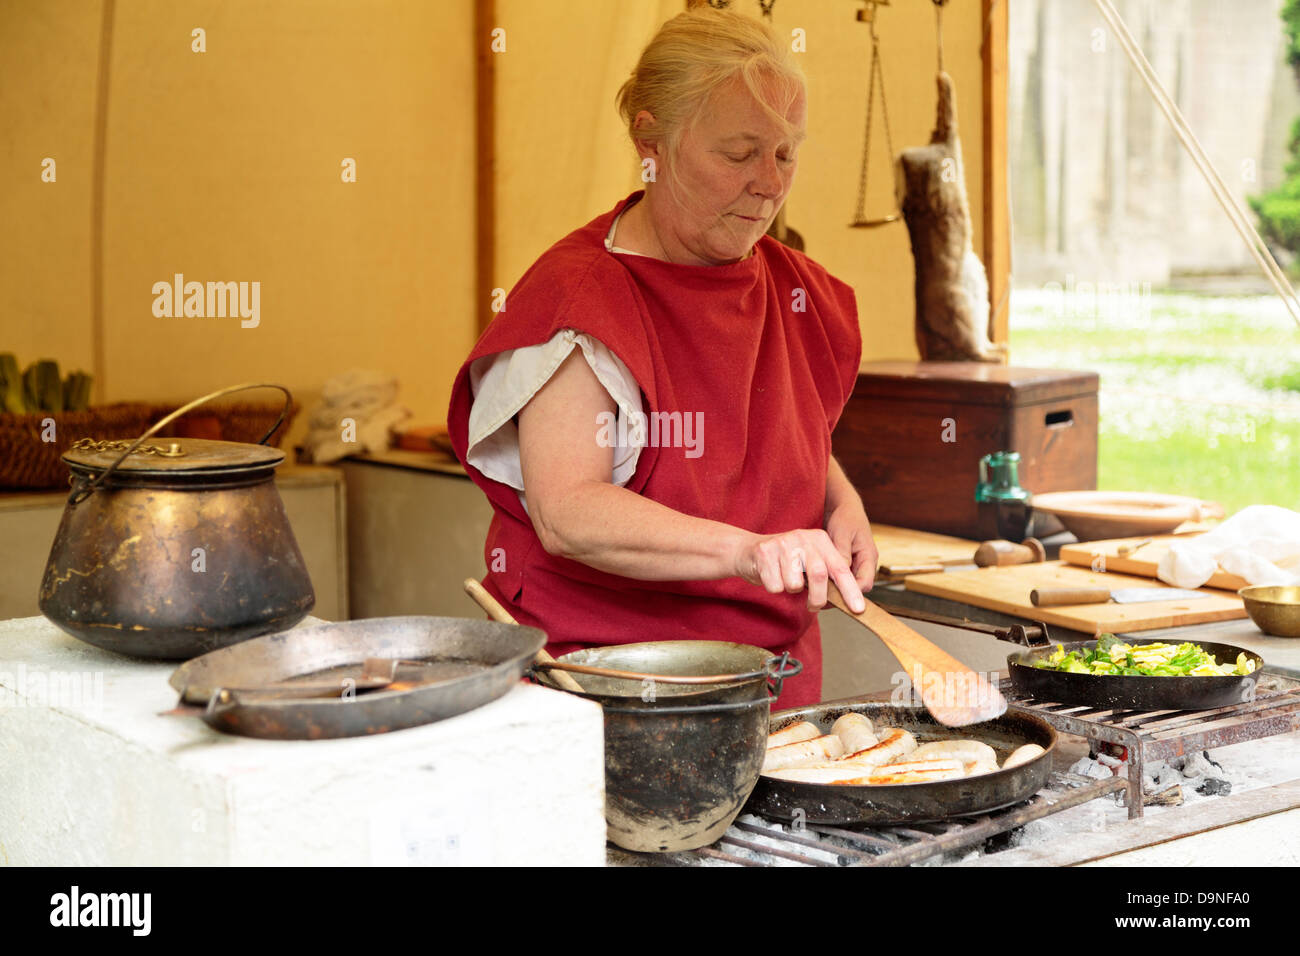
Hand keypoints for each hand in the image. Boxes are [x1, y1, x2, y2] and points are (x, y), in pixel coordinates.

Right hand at [734, 528, 865, 613]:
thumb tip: (848, 601)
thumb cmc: (784, 561)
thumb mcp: (809, 561)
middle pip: (819, 575)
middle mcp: (803, 538)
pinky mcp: (764, 553)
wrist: (748, 550)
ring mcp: (783, 544)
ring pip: (795, 584)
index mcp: (819, 539)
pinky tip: (770, 575)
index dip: (850, 590)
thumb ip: (827, 575)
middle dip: (818, 598)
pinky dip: (774, 588)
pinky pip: (776, 586)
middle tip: (813, 606)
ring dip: (790, 590)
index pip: (840, 567)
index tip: (858, 608)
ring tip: (783, 578)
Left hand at [825, 501, 877, 593]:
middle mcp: (864, 563)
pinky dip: (829, 579)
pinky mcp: (845, 562)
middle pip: (856, 587)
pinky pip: (839, 576)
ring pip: (846, 583)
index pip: (865, 583)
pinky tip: (816, 580)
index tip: (833, 596)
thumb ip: (843, 553)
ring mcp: (855, 563)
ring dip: (833, 587)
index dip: (851, 592)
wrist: (842, 506)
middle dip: (840, 593)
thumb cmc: (845, 516)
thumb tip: (841, 573)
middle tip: (820, 596)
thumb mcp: (842, 533)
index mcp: (869, 556)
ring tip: (816, 589)